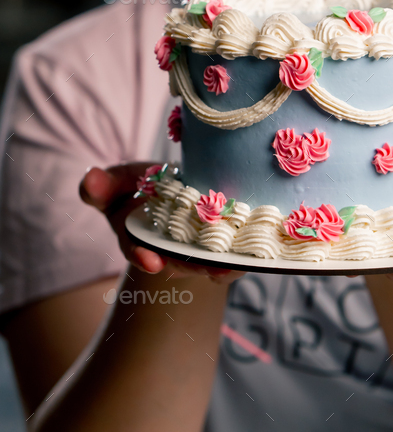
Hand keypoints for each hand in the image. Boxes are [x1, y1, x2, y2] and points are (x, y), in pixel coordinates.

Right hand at [80, 163, 244, 283]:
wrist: (175, 187)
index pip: (138, 250)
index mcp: (138, 237)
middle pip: (178, 263)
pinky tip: (249, 258)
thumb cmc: (141, 187)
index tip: (151, 261)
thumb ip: (102, 185)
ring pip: (206, 263)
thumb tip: (89, 180)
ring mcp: (194, 250)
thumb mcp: (118, 182)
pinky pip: (229, 258)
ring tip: (230, 267)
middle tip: (205, 267)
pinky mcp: (220, 245)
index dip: (143, 256)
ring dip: (219, 266)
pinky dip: (239, 260)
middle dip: (190, 266)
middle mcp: (167, 250)